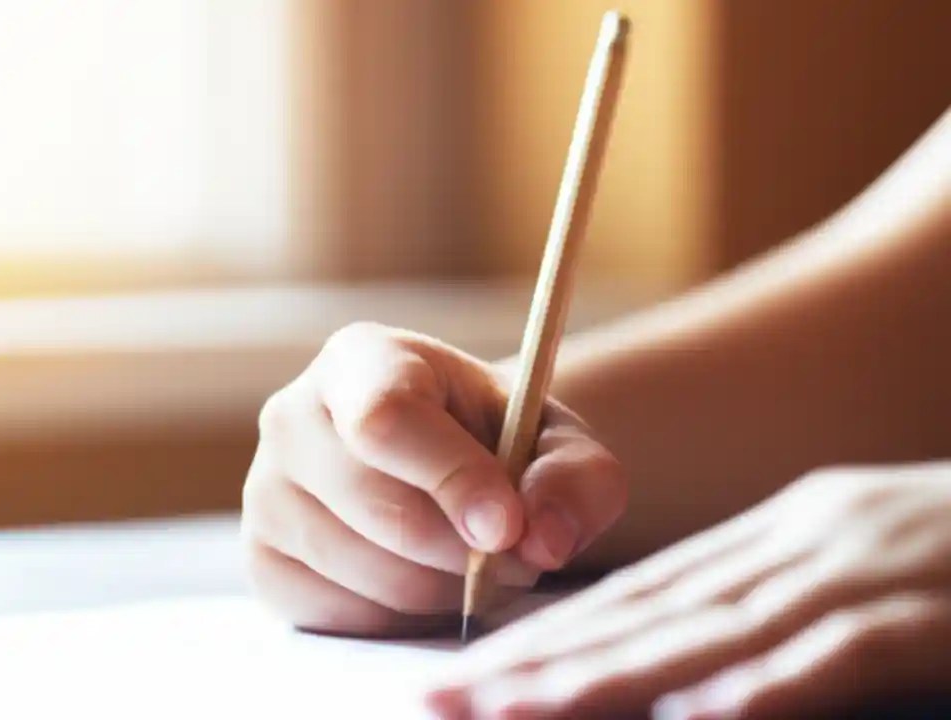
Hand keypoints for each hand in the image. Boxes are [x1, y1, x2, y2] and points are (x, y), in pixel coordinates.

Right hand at [241, 322, 626, 635]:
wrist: (443, 472)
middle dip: (461, 551)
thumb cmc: (497, 445)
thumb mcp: (556, 443)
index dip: (451, 479)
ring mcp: (264, 491)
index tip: (507, 528)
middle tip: (514, 559)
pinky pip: (334, 612)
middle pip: (374, 505)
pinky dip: (395, 617)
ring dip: (438, 590)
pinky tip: (419, 585)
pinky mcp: (260, 558)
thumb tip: (542, 537)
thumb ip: (574, 478)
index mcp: (362, 359)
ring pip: (359, 568)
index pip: (385, 420)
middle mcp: (292, 416)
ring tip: (471, 567)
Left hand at [427, 461, 950, 718]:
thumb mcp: (858, 570)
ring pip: (714, 631)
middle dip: (542, 659)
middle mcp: (804, 543)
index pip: (642, 591)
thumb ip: (775, 608)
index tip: (471, 669)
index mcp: (781, 535)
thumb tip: (689, 667)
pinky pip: (842, 656)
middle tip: (444, 697)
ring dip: (610, 675)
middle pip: (651, 611)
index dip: (550, 631)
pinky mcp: (936, 616)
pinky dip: (769, 687)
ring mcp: (868, 572)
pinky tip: (698, 716)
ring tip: (516, 709)